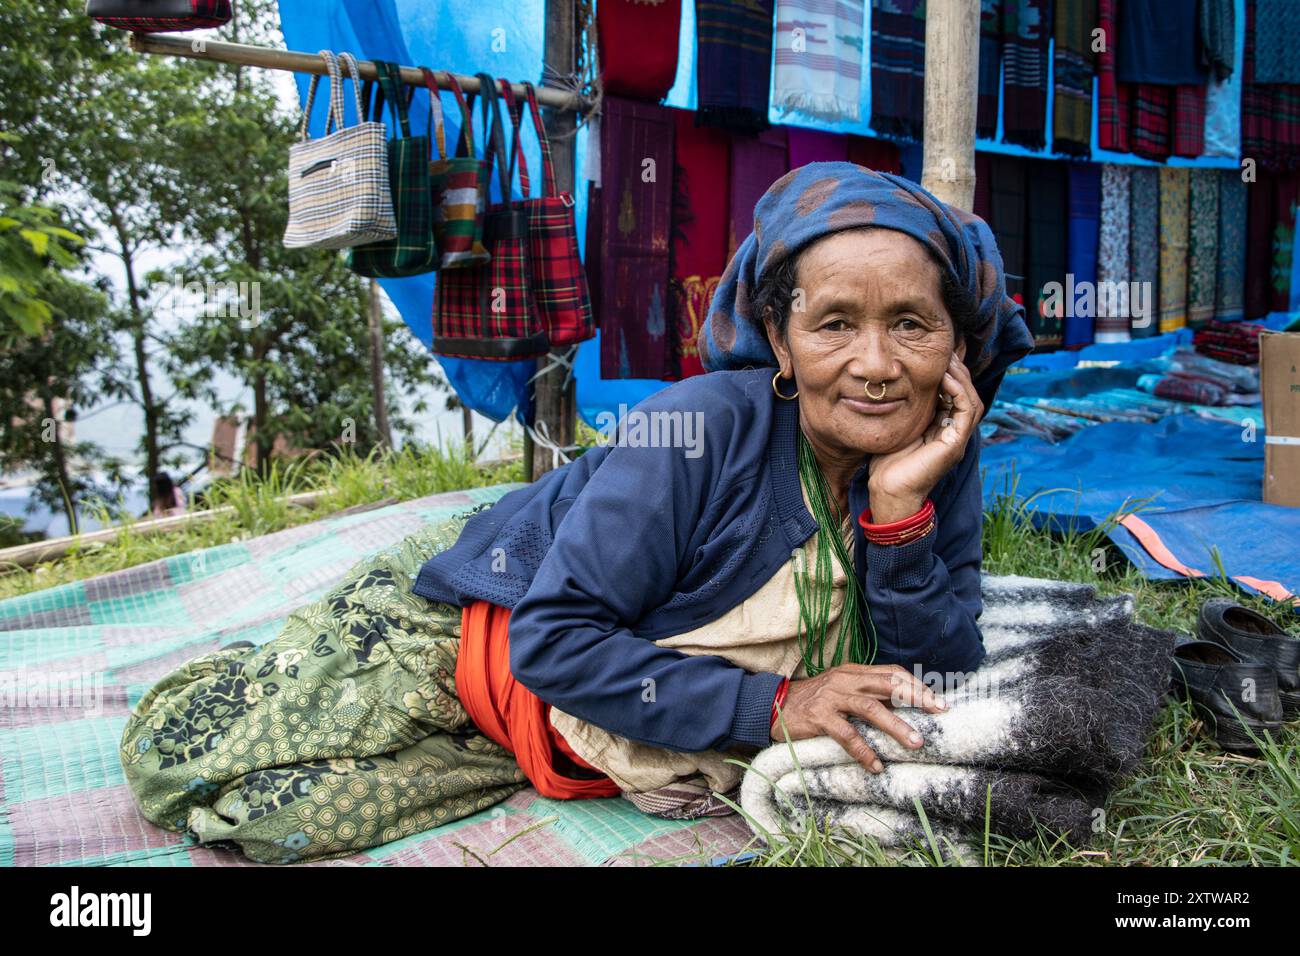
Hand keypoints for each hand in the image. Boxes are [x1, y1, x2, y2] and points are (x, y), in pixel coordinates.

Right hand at [771, 664, 947, 772]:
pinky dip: (863, 751)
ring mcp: (832, 698)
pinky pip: (846, 735)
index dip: (917, 685)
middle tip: (938, 711)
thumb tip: (903, 707)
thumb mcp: (841, 689)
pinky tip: (876, 764)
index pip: (892, 672)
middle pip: (887, 684)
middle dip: (916, 697)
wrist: (774, 705)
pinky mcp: (819, 717)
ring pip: (870, 708)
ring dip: (896, 726)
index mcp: (854, 671)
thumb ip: (867, 693)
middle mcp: (845, 680)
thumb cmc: (814, 700)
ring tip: (916, 742)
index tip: (938, 701)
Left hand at [866, 353, 983, 522]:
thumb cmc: (888, 464)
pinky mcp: (955, 444)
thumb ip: (903, 409)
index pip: (954, 395)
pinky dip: (959, 392)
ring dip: (961, 378)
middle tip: (946, 352)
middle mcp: (954, 432)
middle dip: (958, 371)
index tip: (937, 355)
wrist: (888, 491)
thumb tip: (892, 384)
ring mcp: (957, 438)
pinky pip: (967, 411)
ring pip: (972, 400)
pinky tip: (946, 379)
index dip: (949, 374)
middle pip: (967, 394)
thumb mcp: (897, 427)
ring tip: (947, 360)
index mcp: (942, 428)